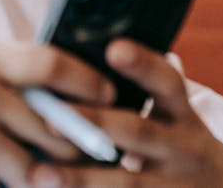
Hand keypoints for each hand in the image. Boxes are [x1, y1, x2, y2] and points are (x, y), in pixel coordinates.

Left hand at [28, 40, 222, 187]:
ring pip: (126, 182)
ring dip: (81, 178)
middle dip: (94, 123)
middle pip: (137, 132)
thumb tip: (74, 66)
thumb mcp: (176, 118)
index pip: (167, 83)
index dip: (142, 64)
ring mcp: (172, 184)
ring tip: (41, 176)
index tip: (114, 48)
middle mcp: (180, 147)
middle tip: (51, 118)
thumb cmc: (181, 145)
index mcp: (181, 115)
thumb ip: (140, 97)